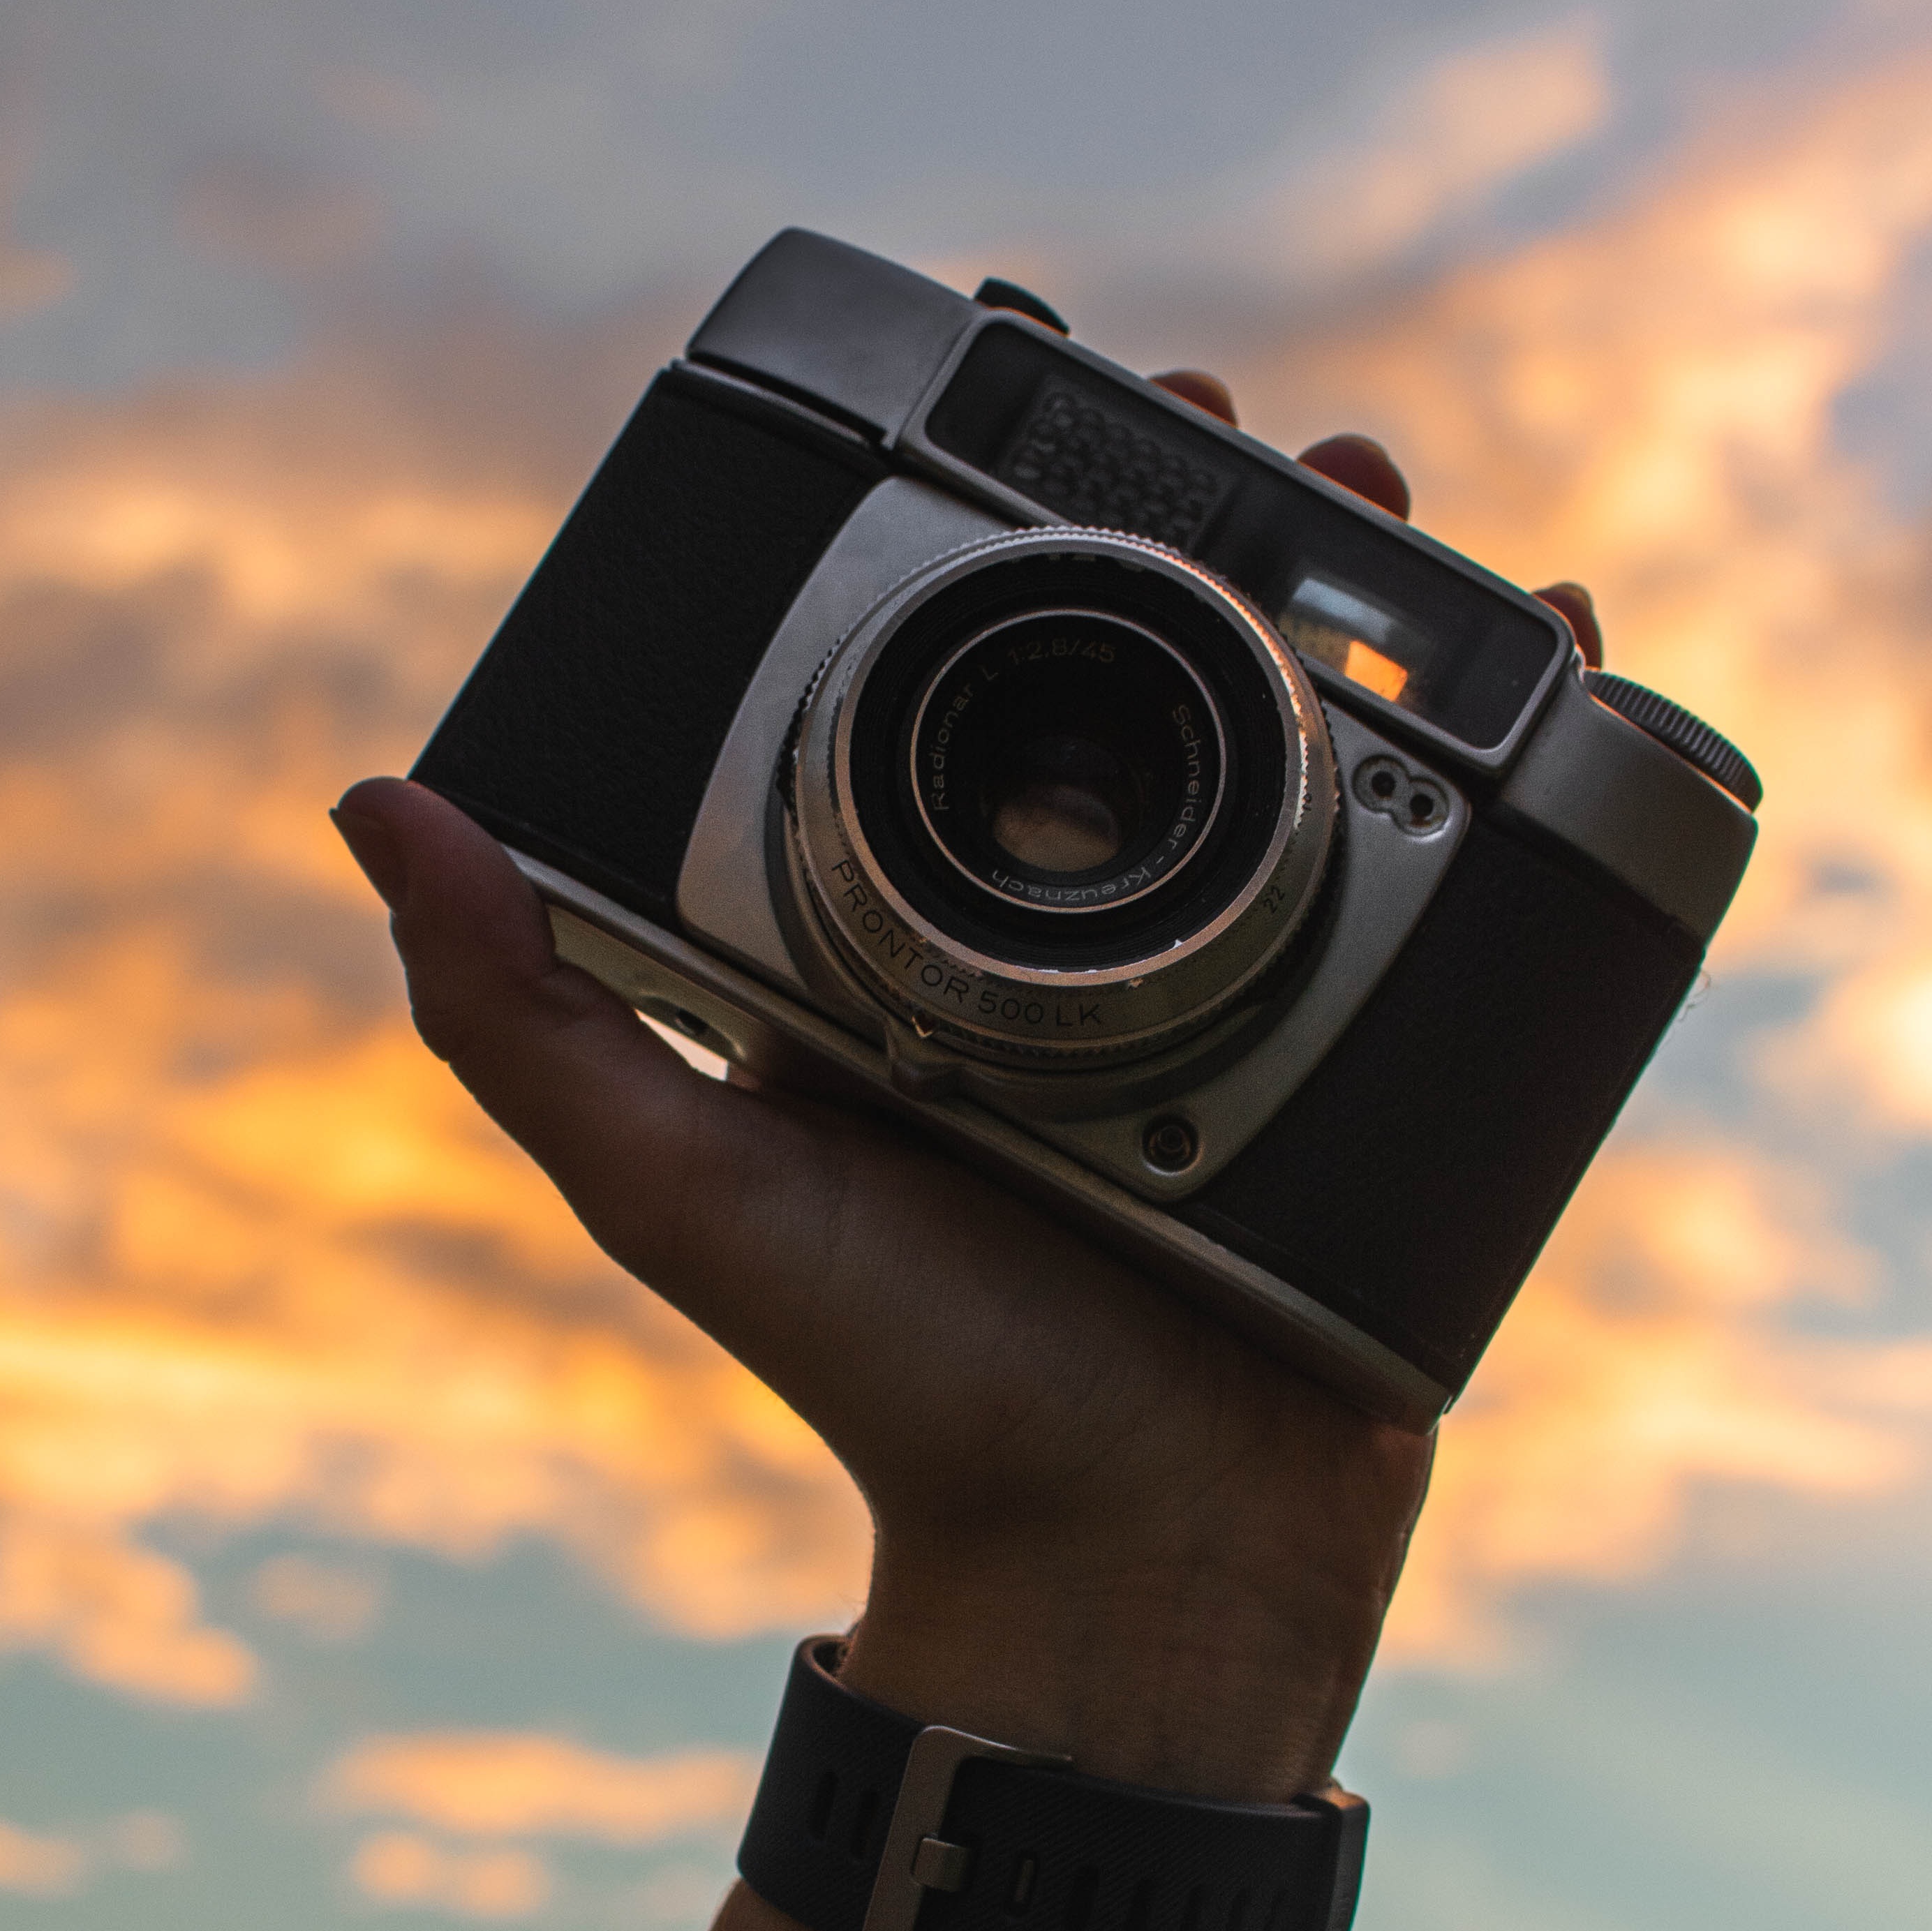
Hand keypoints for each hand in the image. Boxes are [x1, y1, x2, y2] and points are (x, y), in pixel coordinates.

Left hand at [332, 392, 1599, 1930]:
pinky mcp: (1393, 1044)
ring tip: (1382, 489)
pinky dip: (1524, 736)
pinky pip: (1468, 863)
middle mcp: (1096, 928)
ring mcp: (1260, 979)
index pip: (968, 654)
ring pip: (1327, 728)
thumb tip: (378, 803)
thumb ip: (524, 1009)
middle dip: (1220, 508)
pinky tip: (1553, 634)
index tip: (1026, 371)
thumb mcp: (677, 1183)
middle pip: (1171, 657)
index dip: (1009, 506)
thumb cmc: (892, 1380)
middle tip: (1231, 420)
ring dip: (1374, 585)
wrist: (1118, 1559)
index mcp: (932, 920)